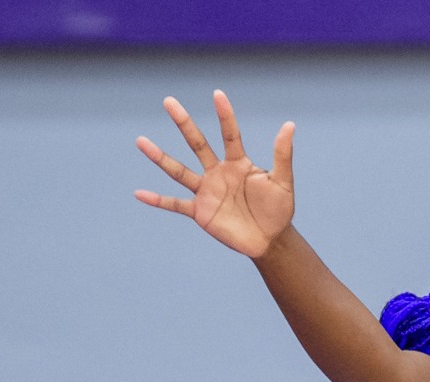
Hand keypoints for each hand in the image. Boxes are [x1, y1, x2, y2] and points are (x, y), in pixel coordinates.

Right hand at [134, 91, 294, 258]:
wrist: (270, 240)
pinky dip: (158, 200)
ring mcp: (207, 192)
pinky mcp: (200, 212)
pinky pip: (175, 204)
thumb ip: (282, 155)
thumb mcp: (283, 182)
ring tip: (140, 141)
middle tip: (169, 101)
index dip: (225, 115)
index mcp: (238, 163)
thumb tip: (290, 124)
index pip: (230, 135)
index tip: (218, 93)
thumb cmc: (279, 209)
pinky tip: (139, 193)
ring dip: (160, 157)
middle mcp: (218, 173)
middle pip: (198, 144)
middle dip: (184, 123)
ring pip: (179, 171)